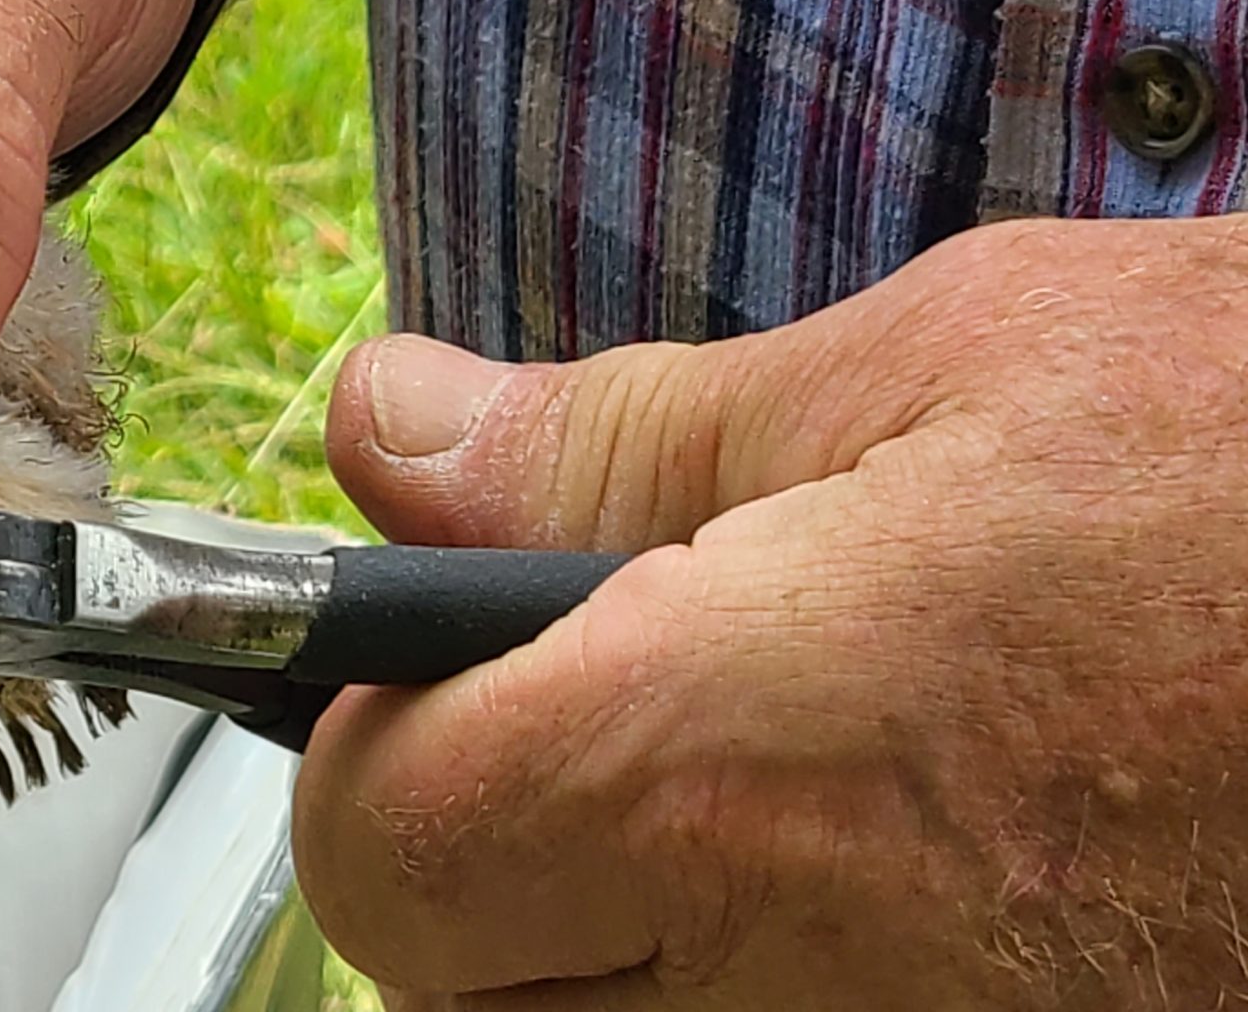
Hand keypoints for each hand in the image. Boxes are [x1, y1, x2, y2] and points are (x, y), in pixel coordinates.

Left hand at [296, 214, 1247, 1008]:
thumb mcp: (936, 365)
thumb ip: (623, 435)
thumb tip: (393, 432)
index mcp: (744, 765)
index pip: (385, 846)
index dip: (377, 745)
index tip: (433, 670)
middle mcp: (828, 989)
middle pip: (479, 995)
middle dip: (491, 860)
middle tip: (608, 716)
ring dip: (636, 944)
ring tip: (774, 784)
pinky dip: (790, 985)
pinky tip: (900, 867)